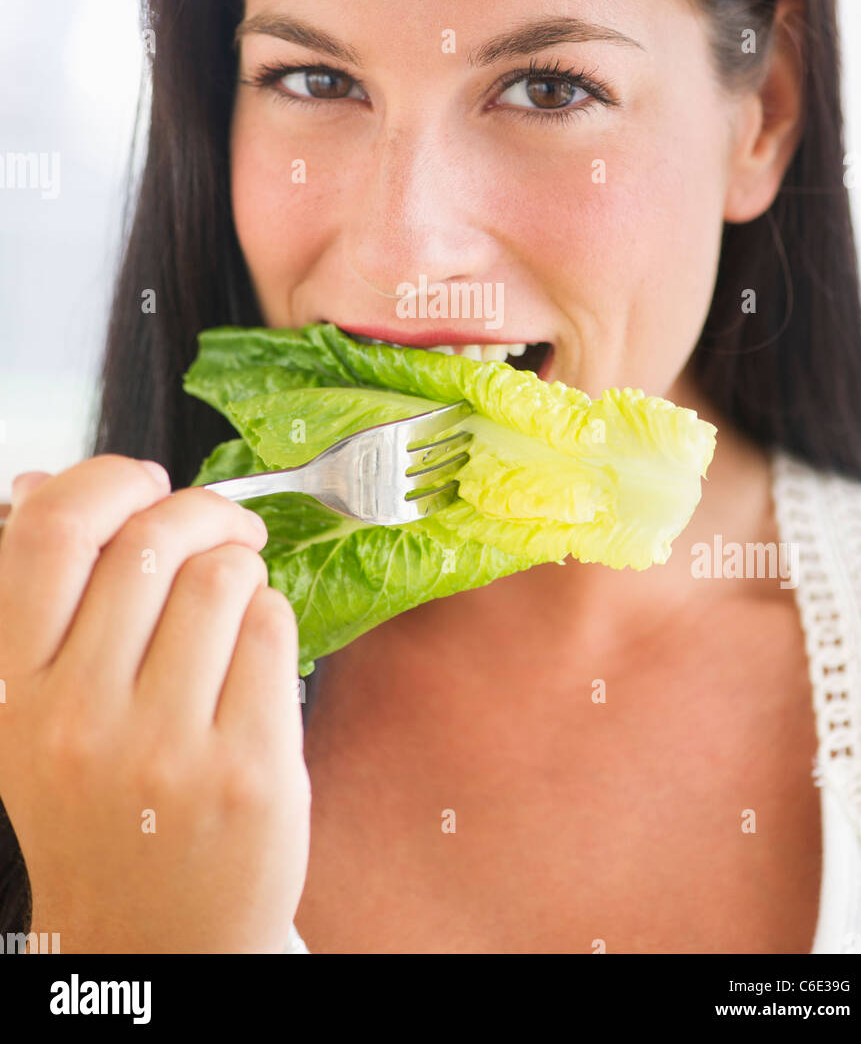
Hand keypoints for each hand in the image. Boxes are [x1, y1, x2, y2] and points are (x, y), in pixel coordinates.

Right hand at [0, 456, 309, 952]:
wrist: (159, 941)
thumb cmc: (103, 814)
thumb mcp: (39, 717)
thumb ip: (41, 603)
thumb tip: (36, 484)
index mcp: (17, 695)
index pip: (48, 536)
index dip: (105, 479)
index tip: (143, 481)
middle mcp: (82, 719)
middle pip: (153, 540)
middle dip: (202, 512)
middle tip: (222, 528)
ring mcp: (167, 747)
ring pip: (222, 575)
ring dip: (241, 567)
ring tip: (237, 601)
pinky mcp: (250, 766)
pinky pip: (273, 626)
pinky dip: (273, 617)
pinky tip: (256, 654)